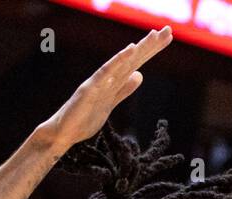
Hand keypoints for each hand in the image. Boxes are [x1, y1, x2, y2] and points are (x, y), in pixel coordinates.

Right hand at [38, 27, 172, 149]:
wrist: (62, 134)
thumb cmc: (82, 120)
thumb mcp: (110, 104)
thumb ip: (123, 90)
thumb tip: (139, 76)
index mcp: (113, 83)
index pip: (136, 63)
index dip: (150, 51)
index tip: (167, 38)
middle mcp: (107, 78)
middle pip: (132, 60)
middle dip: (150, 46)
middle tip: (169, 30)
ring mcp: (98, 83)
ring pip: (122, 63)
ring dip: (138, 49)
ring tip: (153, 36)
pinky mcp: (89, 89)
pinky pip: (106, 73)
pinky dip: (118, 61)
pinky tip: (130, 50)